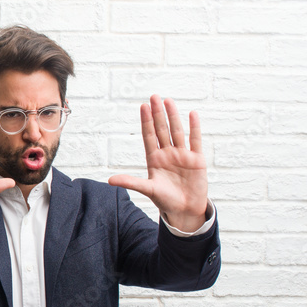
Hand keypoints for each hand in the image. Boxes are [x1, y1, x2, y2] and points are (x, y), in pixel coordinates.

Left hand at [109, 95, 208, 231]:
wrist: (185, 210)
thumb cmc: (165, 200)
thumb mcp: (147, 189)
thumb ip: (130, 182)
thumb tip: (109, 180)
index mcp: (154, 159)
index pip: (148, 136)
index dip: (146, 121)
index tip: (143, 107)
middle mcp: (167, 153)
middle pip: (161, 129)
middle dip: (157, 113)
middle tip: (154, 96)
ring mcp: (182, 155)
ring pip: (177, 131)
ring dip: (173, 116)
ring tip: (168, 101)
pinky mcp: (196, 159)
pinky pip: (195, 140)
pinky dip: (194, 127)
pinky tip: (192, 114)